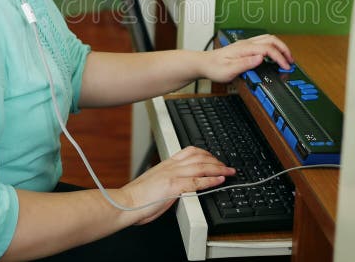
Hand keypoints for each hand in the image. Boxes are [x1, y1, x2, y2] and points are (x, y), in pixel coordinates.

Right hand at [119, 146, 234, 224]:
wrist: (125, 203)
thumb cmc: (137, 198)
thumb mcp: (155, 183)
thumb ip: (168, 180)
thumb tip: (178, 186)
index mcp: (166, 164)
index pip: (190, 151)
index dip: (206, 153)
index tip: (214, 158)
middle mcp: (171, 166)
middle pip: (199, 157)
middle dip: (216, 160)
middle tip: (227, 166)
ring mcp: (172, 175)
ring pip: (201, 166)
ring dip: (218, 168)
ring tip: (228, 171)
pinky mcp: (173, 186)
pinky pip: (197, 181)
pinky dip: (211, 180)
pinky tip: (219, 180)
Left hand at [200, 34, 293, 82]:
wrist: (204, 63)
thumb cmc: (215, 68)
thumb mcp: (229, 70)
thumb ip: (245, 64)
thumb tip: (260, 58)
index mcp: (245, 48)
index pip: (268, 49)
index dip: (279, 57)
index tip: (285, 66)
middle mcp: (246, 43)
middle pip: (272, 40)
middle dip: (284, 49)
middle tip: (291, 61)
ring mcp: (246, 44)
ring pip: (268, 39)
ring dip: (279, 47)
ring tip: (285, 58)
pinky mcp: (245, 47)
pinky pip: (263, 42)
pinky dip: (273, 47)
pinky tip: (273, 56)